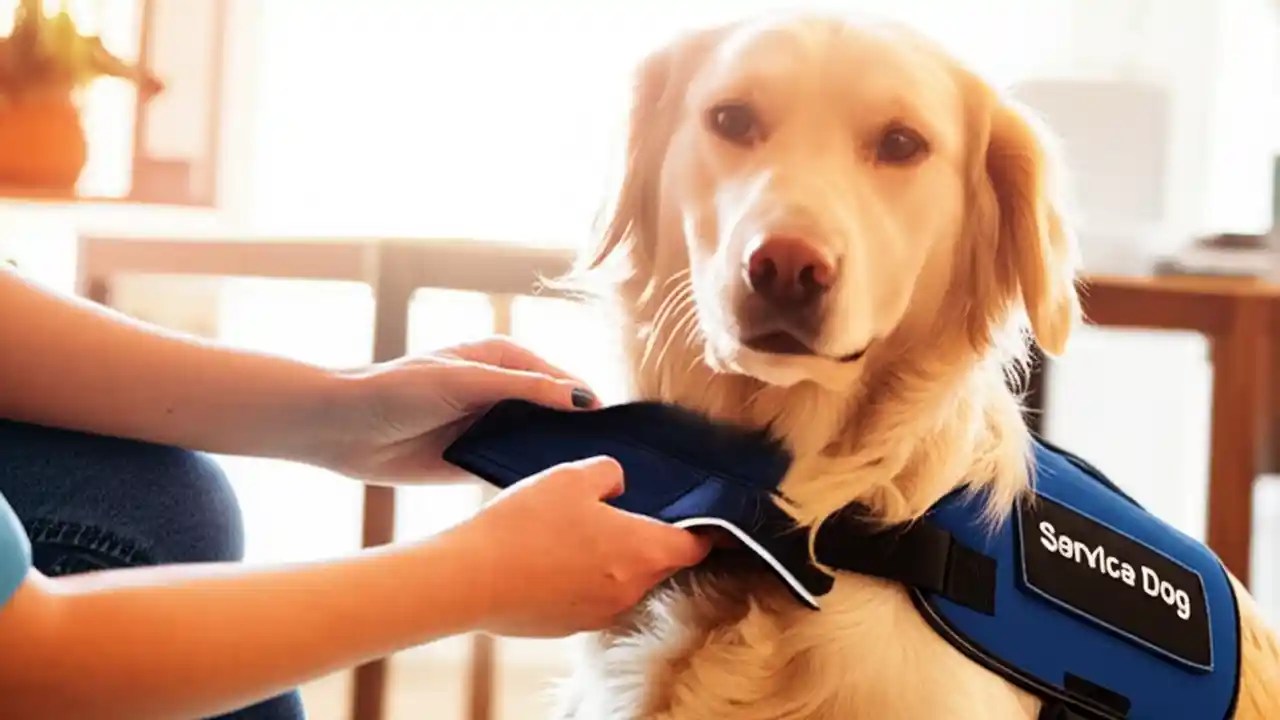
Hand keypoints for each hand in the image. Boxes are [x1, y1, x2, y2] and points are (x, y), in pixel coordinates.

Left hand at [316, 336, 599, 482]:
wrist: (342, 428)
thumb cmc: (398, 388)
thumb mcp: (467, 381)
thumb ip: (526, 389)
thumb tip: (584, 398)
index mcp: (506, 360)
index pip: (564, 381)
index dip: (590, 404)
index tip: (623, 432)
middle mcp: (503, 393)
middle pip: (556, 416)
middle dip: (581, 437)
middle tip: (617, 467)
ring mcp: (490, 428)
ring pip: (537, 446)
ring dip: (556, 462)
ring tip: (591, 489)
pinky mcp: (474, 461)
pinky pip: (512, 471)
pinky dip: (530, 482)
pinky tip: (554, 500)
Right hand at [444, 456, 711, 636]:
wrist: (470, 580)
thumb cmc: (525, 526)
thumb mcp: (570, 477)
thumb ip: (608, 473)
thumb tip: (619, 483)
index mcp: (644, 552)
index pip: (697, 546)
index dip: (706, 529)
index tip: (708, 518)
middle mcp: (632, 591)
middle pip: (662, 564)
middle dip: (654, 540)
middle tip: (632, 512)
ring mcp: (601, 614)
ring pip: (627, 581)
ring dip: (617, 559)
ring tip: (584, 531)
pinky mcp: (570, 625)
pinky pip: (594, 597)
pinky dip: (587, 578)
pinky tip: (557, 556)